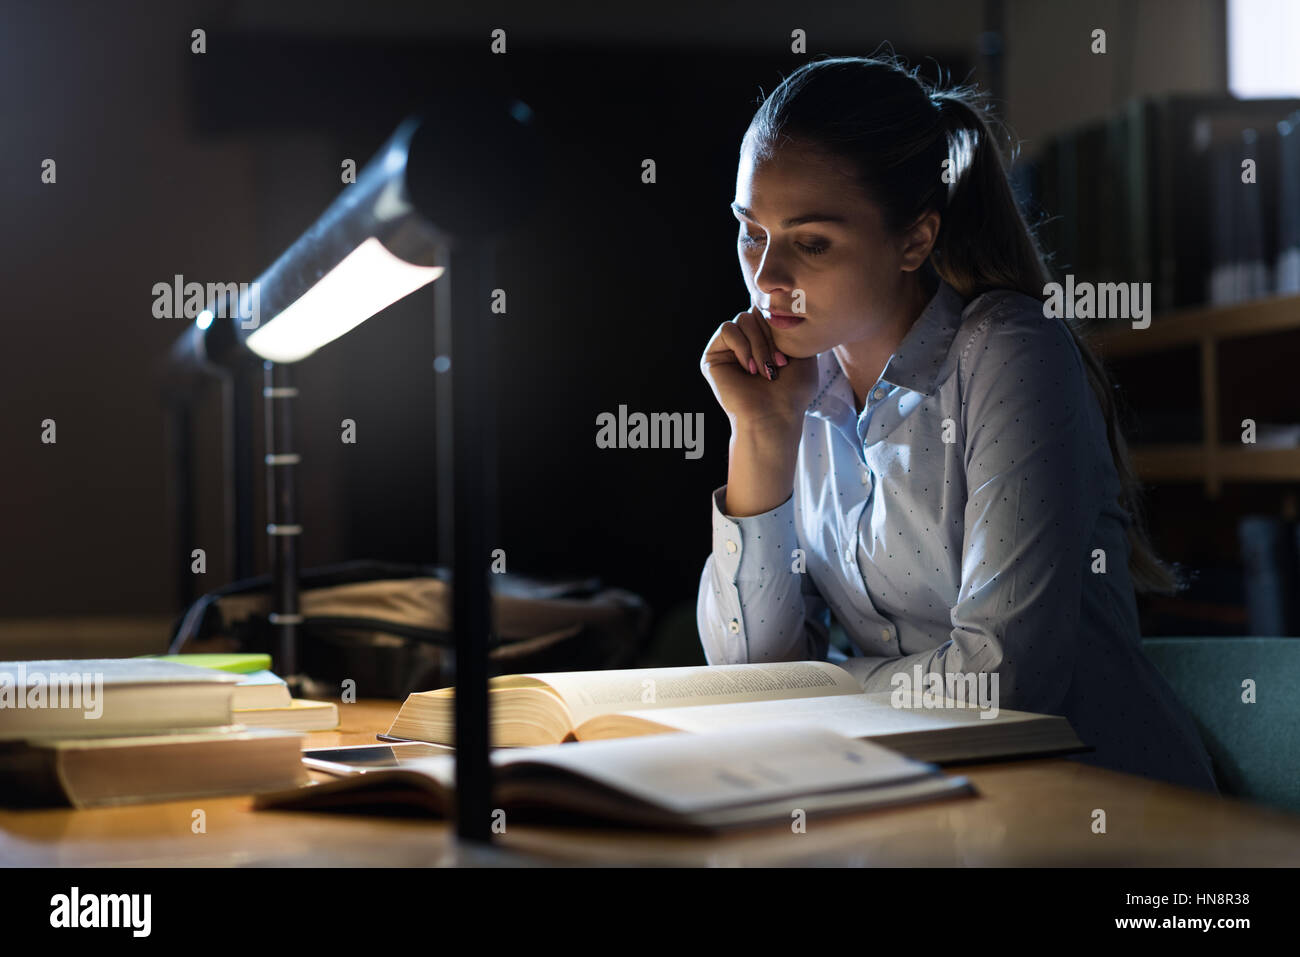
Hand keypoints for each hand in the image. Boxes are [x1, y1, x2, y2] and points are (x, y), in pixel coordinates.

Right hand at [700, 302, 819, 431]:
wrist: (774, 416)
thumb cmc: (792, 392)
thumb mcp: (803, 352)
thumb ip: (791, 327)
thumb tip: (773, 303)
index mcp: (764, 341)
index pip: (769, 312)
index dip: (779, 328)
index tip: (789, 358)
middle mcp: (746, 343)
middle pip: (756, 312)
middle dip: (770, 338)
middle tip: (778, 364)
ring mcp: (729, 349)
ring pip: (743, 319)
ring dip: (758, 345)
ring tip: (765, 371)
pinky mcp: (713, 357)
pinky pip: (727, 329)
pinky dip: (742, 346)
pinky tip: (748, 369)